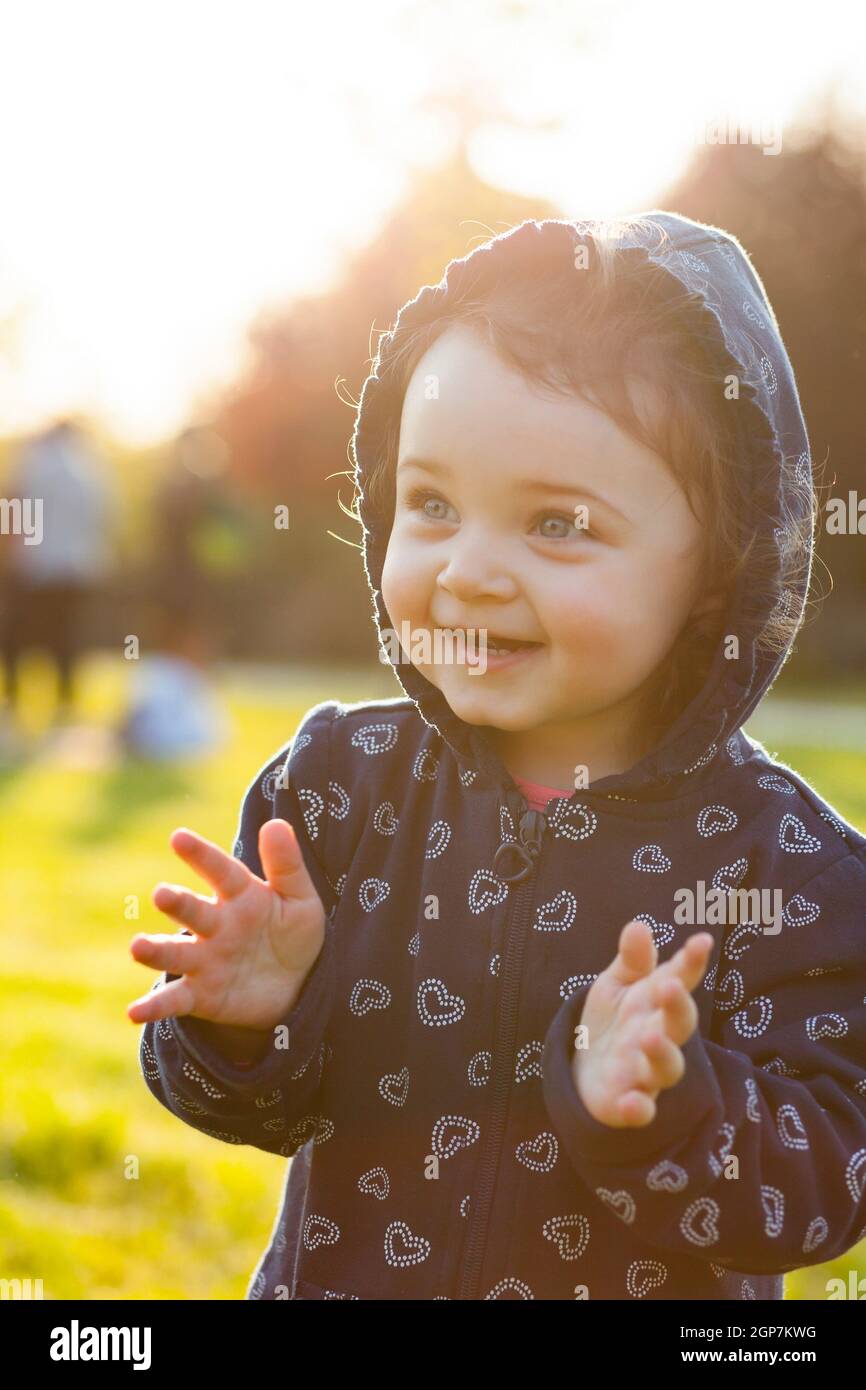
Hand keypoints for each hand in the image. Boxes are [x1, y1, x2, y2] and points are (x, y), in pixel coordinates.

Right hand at [127, 819, 326, 1032]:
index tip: (179, 837)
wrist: (295, 987)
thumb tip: (276, 824)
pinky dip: (154, 1006)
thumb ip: (287, 866)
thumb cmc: (292, 934)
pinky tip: (134, 1012)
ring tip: (137, 947)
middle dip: (177, 903)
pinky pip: (173, 1000)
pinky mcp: (199, 994)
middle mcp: (215, 925)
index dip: (201, 855)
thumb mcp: (300, 900)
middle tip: (162, 895)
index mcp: (240, 896)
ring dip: (155, 950)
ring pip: (175, 953)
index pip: (220, 871)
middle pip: (193, 910)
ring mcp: (203, 959)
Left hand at [572, 919, 713, 1127]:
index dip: (691, 962)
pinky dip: (638, 1109)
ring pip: (666, 1068)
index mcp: (656, 1003)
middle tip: (670, 986)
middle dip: (678, 1007)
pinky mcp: (628, 1103)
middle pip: (680, 1024)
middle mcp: (658, 1036)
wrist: (587, 1069)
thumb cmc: (613, 1021)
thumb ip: (632, 961)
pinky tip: (631, 1104)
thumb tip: (639, 925)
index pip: (679, 979)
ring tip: (650, 1037)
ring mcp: (646, 1072)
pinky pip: (641, 1110)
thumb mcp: (617, 985)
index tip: (701, 941)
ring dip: (662, 1054)